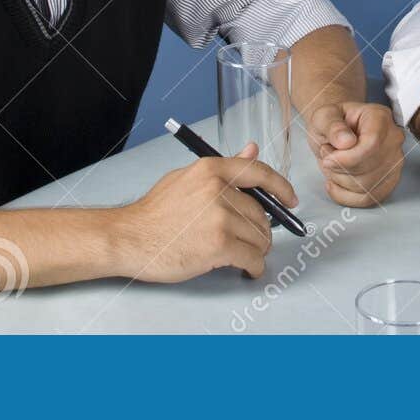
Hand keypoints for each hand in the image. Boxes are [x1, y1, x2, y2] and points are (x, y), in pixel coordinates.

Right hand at [114, 143, 298, 281]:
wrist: (128, 238)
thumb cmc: (153, 213)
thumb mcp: (187, 178)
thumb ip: (223, 167)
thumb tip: (252, 150)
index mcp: (211, 169)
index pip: (259, 173)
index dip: (281, 188)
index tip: (291, 200)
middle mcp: (218, 189)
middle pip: (261, 213)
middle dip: (260, 230)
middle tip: (247, 241)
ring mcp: (219, 217)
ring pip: (260, 237)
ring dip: (256, 250)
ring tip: (241, 254)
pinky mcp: (218, 245)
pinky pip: (252, 258)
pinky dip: (254, 266)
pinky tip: (246, 268)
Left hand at [307, 100, 404, 205]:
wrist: (336, 131)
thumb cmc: (333, 122)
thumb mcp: (324, 116)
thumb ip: (331, 125)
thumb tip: (346, 141)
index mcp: (380, 118)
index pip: (372, 145)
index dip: (347, 158)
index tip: (328, 157)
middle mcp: (393, 139)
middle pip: (369, 169)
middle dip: (340, 168)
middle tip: (328, 155)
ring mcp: (394, 162)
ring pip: (367, 187)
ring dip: (340, 180)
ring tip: (334, 164)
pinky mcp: (388, 182)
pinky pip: (368, 199)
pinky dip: (345, 196)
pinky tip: (336, 182)